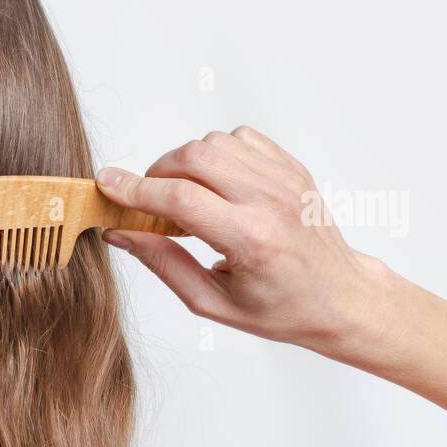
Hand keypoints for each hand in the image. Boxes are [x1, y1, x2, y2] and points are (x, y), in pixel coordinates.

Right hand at [96, 126, 388, 352]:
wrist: (339, 295)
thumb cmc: (280, 308)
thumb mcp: (211, 301)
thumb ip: (162, 263)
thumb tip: (120, 232)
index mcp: (251, 240)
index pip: (180, 198)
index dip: (135, 189)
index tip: (107, 184)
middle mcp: (271, 201)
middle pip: (194, 157)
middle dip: (158, 173)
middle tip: (151, 202)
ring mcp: (285, 178)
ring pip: (214, 141)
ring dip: (186, 164)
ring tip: (188, 199)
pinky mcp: (291, 167)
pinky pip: (239, 138)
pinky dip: (216, 155)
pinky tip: (217, 186)